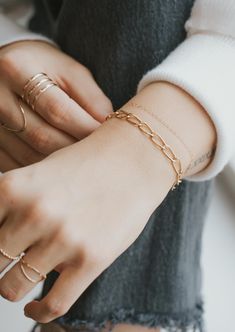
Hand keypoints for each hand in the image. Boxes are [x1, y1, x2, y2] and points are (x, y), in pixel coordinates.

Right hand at [0, 41, 112, 171]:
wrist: (9, 71)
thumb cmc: (46, 68)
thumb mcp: (71, 72)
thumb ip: (92, 98)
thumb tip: (108, 128)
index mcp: (16, 69)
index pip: (57, 109)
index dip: (85, 129)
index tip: (107, 141)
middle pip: (41, 136)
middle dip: (74, 150)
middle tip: (98, 158)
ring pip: (28, 155)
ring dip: (60, 166)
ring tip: (82, 166)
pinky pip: (14, 164)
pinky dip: (41, 171)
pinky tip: (59, 169)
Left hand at [0, 116, 173, 322]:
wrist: (134, 159)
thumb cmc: (87, 164)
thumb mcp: (41, 172)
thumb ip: (13, 203)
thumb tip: (2, 236)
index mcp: (13, 189)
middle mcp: (34, 214)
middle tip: (11, 261)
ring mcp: (62, 238)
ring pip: (11, 289)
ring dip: (13, 287)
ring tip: (23, 278)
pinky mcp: (90, 259)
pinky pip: (52, 305)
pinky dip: (38, 313)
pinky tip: (35, 308)